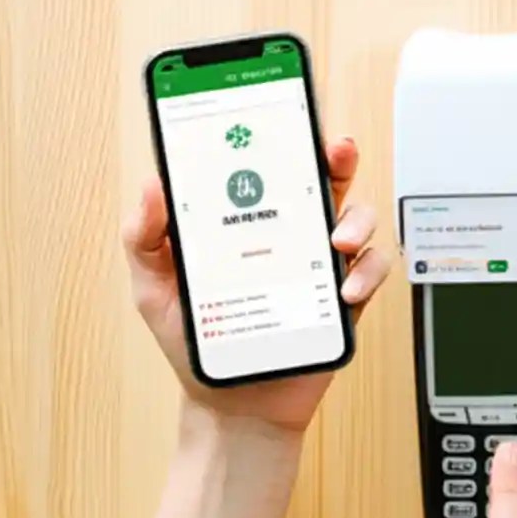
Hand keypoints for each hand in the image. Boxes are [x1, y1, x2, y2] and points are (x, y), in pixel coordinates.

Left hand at [122, 137, 388, 432]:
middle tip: (335, 151)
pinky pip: (373, 272)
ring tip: (337, 242)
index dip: (281, 134)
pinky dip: (367, 274)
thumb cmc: (196, 343)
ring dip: (356, 220)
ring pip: (357, 220)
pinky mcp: (345, 300)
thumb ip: (144, 237)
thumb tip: (152, 185)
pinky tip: (344, 289)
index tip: (284, 111)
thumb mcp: (154, 287)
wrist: (230, 406)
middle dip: (336, 157)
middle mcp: (290, 237)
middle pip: (323, 181)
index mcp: (247, 223)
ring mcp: (320, 267)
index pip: (267, 166)